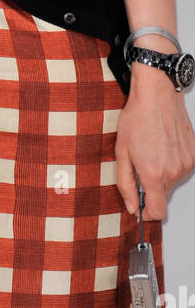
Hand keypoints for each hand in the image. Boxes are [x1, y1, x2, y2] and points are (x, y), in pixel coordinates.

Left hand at [115, 67, 194, 218]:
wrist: (157, 95)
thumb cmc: (137, 118)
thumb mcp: (121, 152)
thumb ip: (126, 184)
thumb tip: (131, 206)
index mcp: (154, 174)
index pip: (158, 212)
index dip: (147, 212)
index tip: (140, 205)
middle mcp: (174, 172)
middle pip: (163, 195)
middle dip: (150, 187)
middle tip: (139, 164)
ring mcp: (186, 164)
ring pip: (172, 182)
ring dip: (161, 174)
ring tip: (151, 150)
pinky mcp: (193, 155)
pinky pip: (181, 169)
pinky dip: (171, 163)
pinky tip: (163, 146)